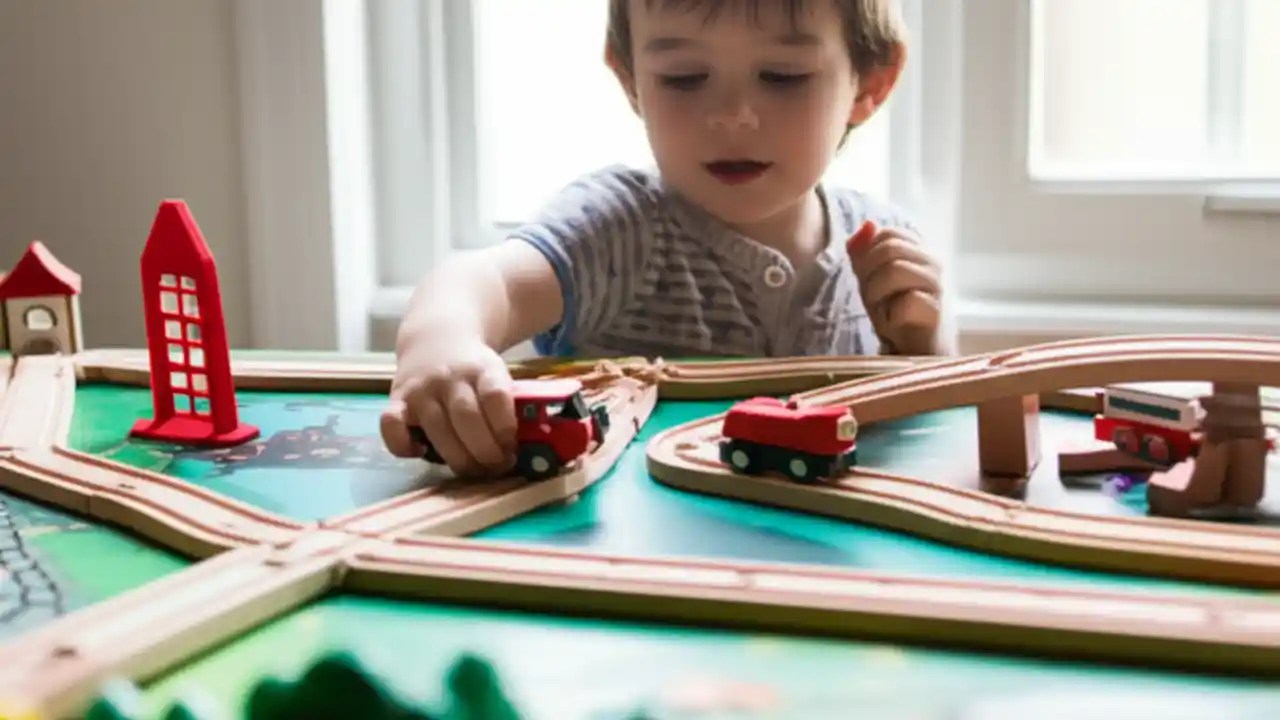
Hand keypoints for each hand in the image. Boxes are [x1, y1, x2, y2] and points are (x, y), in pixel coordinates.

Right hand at [380, 335, 517, 476]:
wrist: (438, 337)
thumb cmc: (474, 369)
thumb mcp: (496, 374)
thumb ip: (506, 404)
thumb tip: (529, 447)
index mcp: (482, 368)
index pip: (496, 396)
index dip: (506, 427)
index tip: (512, 446)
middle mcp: (449, 377)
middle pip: (467, 418)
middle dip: (486, 452)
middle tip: (496, 468)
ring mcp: (420, 388)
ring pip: (437, 429)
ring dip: (458, 459)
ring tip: (473, 470)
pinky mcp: (395, 398)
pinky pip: (391, 426)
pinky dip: (403, 447)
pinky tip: (420, 453)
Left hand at [846, 220, 944, 354]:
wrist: (915, 349)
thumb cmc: (893, 310)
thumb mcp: (870, 278)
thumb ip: (864, 251)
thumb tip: (868, 224)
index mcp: (918, 249)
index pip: (887, 233)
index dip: (868, 254)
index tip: (870, 278)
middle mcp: (933, 261)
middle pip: (889, 249)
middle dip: (869, 276)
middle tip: (875, 299)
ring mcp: (937, 285)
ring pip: (895, 270)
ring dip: (877, 295)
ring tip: (884, 311)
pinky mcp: (936, 310)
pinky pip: (907, 301)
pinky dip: (892, 315)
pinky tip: (896, 323)